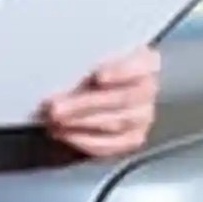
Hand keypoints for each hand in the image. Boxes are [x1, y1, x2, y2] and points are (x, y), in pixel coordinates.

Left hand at [42, 46, 160, 158]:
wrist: (94, 89)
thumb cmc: (89, 65)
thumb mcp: (88, 57)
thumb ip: (83, 61)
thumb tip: (61, 67)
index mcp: (143, 62)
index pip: (139, 66)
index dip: (121, 72)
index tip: (99, 76)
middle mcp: (148, 89)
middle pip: (121, 99)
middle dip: (84, 104)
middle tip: (55, 107)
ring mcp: (143, 117)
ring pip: (114, 123)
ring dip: (80, 123)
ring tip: (54, 120)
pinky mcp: (132, 139)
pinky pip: (111, 145)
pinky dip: (84, 141)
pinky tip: (64, 134)